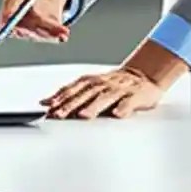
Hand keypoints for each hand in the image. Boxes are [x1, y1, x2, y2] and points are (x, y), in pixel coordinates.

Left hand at [40, 67, 163, 118]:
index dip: (60, 97)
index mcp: (92, 81)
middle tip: (59, 115)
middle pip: (85, 94)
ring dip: (94, 106)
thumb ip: (71, 94)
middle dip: (71, 104)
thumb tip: (46, 102)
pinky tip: (118, 114)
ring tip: (84, 115)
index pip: (73, 89)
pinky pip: (130, 101)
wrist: (144, 76)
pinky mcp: (136, 96)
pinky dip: (124, 107)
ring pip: (106, 97)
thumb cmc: (113, 85)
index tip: (48, 107)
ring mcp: (120, 89)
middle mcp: (104, 84)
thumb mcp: (91, 86)